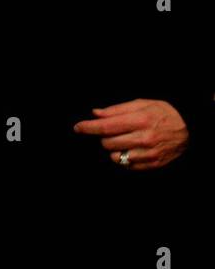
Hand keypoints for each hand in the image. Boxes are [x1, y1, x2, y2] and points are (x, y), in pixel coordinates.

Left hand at [73, 99, 188, 169]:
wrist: (190, 128)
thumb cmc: (164, 113)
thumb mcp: (143, 104)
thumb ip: (117, 109)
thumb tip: (95, 113)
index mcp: (140, 120)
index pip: (105, 127)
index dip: (88, 127)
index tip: (78, 127)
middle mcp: (144, 138)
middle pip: (107, 143)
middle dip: (104, 137)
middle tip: (113, 132)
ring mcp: (148, 153)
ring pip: (115, 156)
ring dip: (114, 148)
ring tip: (124, 140)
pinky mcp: (152, 164)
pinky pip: (127, 165)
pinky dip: (125, 157)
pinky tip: (132, 149)